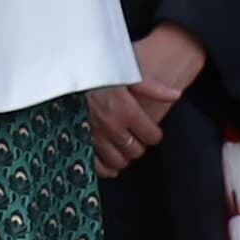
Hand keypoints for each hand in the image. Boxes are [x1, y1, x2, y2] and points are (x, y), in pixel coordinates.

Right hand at [84, 23, 205, 178]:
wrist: (64, 73)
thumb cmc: (94, 71)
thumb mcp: (126, 73)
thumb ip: (153, 88)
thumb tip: (175, 95)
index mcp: (126, 111)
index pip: (152, 136)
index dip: (153, 134)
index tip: (149, 130)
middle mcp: (111, 127)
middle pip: (136, 151)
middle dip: (138, 144)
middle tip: (133, 136)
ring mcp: (94, 136)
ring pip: (118, 161)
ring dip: (122, 155)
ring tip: (120, 146)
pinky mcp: (79, 141)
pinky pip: (96, 165)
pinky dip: (104, 167)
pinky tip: (108, 161)